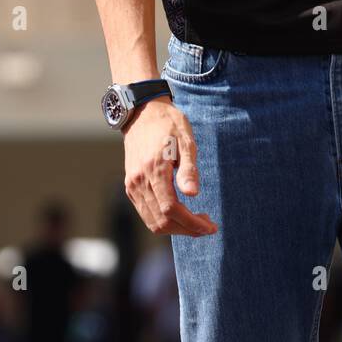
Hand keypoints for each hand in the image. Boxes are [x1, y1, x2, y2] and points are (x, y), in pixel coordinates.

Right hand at [123, 96, 217, 236]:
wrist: (143, 113)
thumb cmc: (169, 124)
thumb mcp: (186, 141)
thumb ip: (188, 169)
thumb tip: (193, 195)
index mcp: (154, 170)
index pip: (171, 210)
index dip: (192, 224)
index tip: (210, 227)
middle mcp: (139, 181)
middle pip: (162, 221)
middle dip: (187, 229)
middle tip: (207, 225)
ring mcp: (132, 185)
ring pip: (152, 222)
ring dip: (176, 228)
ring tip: (196, 221)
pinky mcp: (130, 185)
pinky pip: (145, 213)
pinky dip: (163, 220)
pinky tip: (179, 214)